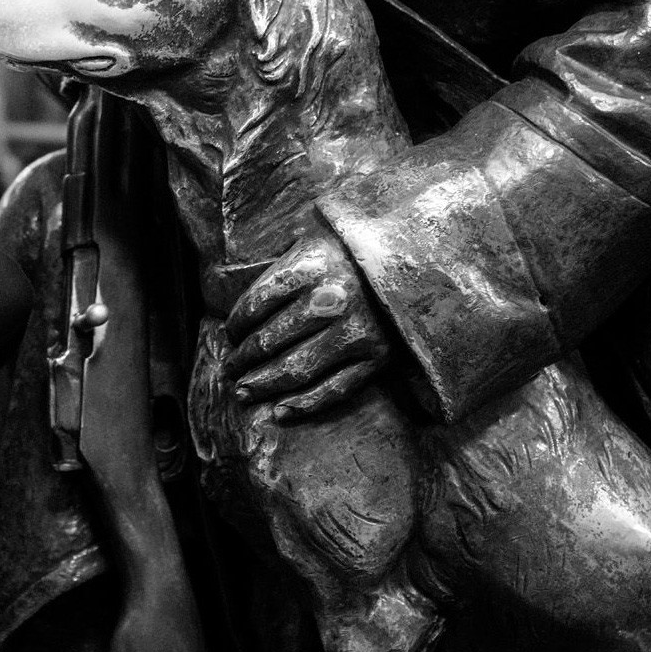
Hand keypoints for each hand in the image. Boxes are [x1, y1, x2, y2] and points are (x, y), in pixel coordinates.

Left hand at [224, 213, 390, 420]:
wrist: (421, 260)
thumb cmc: (355, 249)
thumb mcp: (314, 239)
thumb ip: (281, 265)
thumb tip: (239, 298)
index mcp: (310, 265)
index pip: (256, 303)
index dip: (236, 325)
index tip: (231, 335)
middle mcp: (330, 300)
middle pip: (269, 340)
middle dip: (242, 359)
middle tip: (229, 369)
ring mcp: (355, 331)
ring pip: (295, 368)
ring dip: (262, 384)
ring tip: (242, 392)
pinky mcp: (377, 357)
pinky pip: (333, 389)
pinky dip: (303, 405)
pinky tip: (280, 412)